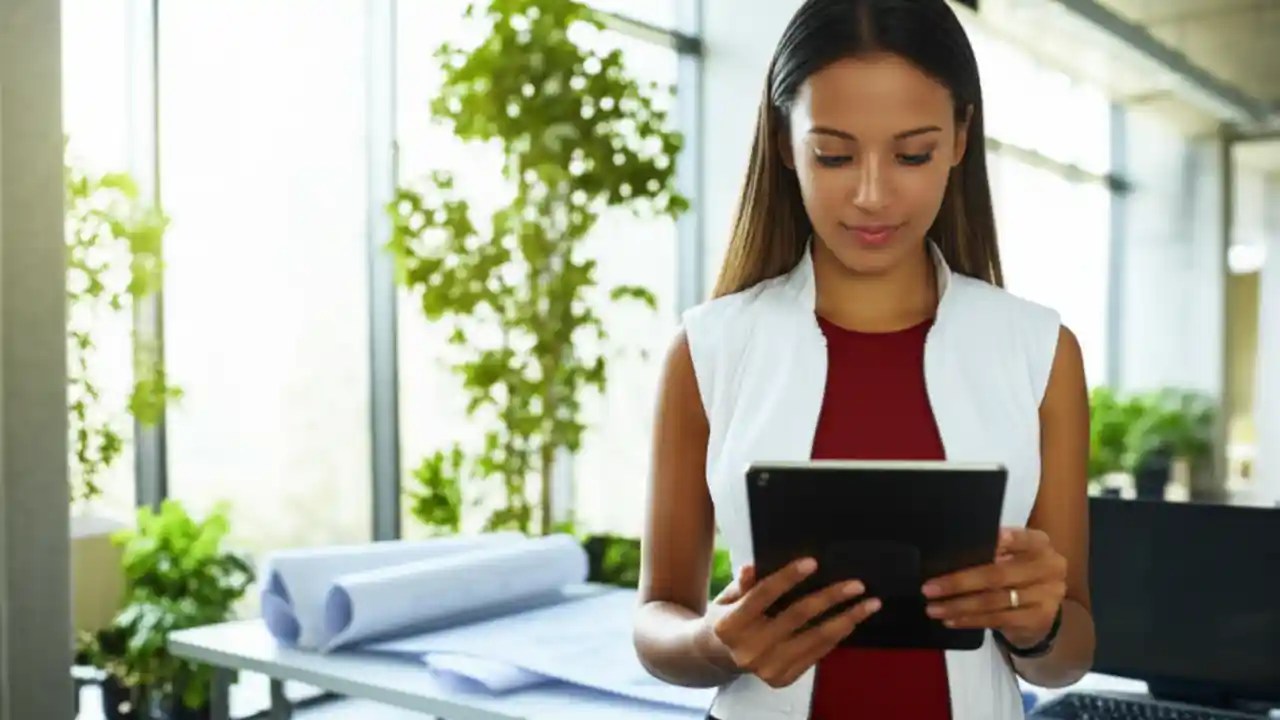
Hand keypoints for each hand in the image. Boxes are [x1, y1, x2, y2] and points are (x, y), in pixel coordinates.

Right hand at [697, 559, 881, 688]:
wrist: (719, 657)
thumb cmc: (730, 617)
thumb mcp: (728, 596)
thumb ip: (743, 584)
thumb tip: (752, 567)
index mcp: (729, 626)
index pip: (762, 595)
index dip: (788, 578)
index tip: (813, 562)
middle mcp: (748, 651)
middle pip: (796, 616)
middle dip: (829, 598)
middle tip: (856, 584)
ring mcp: (766, 669)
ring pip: (814, 638)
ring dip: (846, 619)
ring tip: (869, 603)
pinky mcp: (782, 679)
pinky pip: (817, 653)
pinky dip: (837, 635)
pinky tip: (853, 620)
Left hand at [921, 528, 1066, 648]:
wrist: (1042, 609)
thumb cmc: (1018, 574)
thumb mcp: (1012, 556)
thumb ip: (992, 553)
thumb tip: (950, 556)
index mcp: (1040, 544)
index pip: (1021, 538)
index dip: (1003, 540)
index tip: (977, 541)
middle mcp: (1049, 568)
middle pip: (998, 575)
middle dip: (959, 582)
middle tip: (929, 589)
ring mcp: (1047, 596)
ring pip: (994, 601)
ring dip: (959, 606)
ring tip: (933, 608)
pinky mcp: (1038, 619)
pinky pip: (998, 619)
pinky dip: (971, 620)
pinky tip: (951, 619)